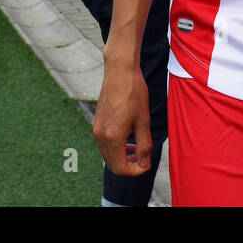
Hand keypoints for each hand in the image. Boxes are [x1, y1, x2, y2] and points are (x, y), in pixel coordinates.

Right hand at [92, 61, 151, 175]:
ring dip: (122, 156)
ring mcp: (96, 129)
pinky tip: (128, 136)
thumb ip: (144, 145)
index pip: (120, 168)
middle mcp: (100, 135)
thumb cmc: (134, 93)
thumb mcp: (144, 120)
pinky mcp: (97, 122)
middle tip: (143, 157)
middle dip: (129, 165)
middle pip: (112, 164)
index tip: (146, 163)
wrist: (120, 72)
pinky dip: (116, 147)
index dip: (135, 171)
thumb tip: (145, 163)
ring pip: (108, 154)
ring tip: (137, 147)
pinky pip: (105, 143)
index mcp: (112, 136)